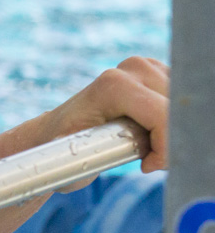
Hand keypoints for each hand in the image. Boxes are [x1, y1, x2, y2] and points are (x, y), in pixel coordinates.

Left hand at [39, 57, 169, 181]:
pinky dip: (171, 120)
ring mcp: (145, 66)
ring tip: (144, 146)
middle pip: (176, 110)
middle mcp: (132, 68)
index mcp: (113, 86)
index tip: (146, 166)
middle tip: (148, 160)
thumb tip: (111, 157)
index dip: (164, 148)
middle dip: (170, 141)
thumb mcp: (75, 163)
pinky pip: (179, 101)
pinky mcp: (155, 71)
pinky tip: (149, 130)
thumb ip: (101, 159)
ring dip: (171, 131)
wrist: (51, 135)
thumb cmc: (59, 154)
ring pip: (180, 105)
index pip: (163, 116)